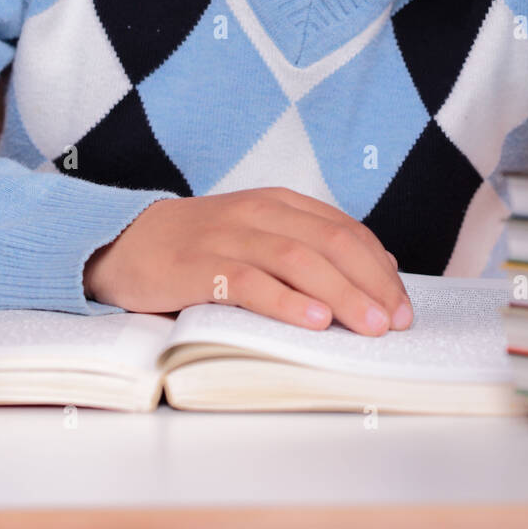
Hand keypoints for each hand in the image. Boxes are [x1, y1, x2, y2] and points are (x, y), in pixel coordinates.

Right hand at [83, 187, 412, 334]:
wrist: (124, 242)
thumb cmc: (202, 248)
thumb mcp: (258, 235)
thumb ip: (305, 247)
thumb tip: (372, 279)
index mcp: (280, 203)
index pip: (345, 230)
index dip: (379, 267)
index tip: (403, 304)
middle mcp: (259, 213)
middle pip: (330, 243)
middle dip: (371, 283)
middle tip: (396, 322)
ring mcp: (228, 237)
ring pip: (298, 260)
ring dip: (341, 294)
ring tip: (369, 325)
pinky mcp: (198, 266)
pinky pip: (250, 282)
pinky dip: (286, 301)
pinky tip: (313, 320)